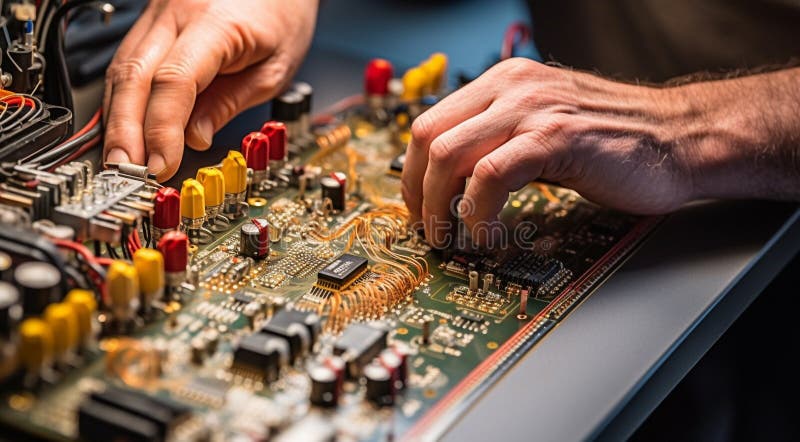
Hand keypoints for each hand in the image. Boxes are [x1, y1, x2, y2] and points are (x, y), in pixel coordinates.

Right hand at [103, 0, 317, 180]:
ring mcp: (159, 13)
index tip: (161, 165)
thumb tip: (194, 138)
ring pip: (123, 69)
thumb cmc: (282, 11)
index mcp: (215, 23)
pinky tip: (126, 128)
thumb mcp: (275, 66)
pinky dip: (125, 99)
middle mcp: (177, 12)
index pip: (174, 81)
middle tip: (126, 171)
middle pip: (134, 76)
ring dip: (119, 119)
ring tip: (122, 160)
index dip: (162, 129)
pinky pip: (129, 62)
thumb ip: (232, 101)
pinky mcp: (153, 21)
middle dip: (126, 130)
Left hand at [402, 58, 697, 247]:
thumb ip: (500, 140)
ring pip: (447, 154)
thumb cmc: (616, 142)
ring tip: (450, 236)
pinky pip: (490, 176)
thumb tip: (452, 181)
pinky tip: (486, 233)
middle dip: (416, 191)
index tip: (417, 205)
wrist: (680, 140)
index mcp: (505, 82)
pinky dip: (476, 212)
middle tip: (428, 227)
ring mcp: (533, 110)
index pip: (429, 120)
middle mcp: (513, 87)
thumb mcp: (544, 128)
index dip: (411, 171)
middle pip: (427, 136)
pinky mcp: (556, 139)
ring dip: (438, 205)